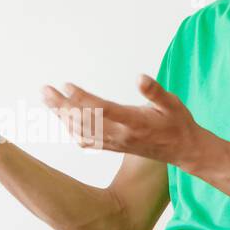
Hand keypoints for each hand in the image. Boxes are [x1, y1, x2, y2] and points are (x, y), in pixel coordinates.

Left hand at [41, 74, 209, 166]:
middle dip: (62, 105)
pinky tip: (62, 117)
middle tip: (45, 90)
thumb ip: (155, 92)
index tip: (67, 86)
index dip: (83, 99)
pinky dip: (71, 129)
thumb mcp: (172, 103)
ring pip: (81, 131)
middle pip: (85, 121)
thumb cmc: (178, 123)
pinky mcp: (112, 147)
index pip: (102, 110)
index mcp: (134, 123)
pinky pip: (86, 140)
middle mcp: (120, 135)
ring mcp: (115, 143)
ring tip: (48, 98)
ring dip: (62, 116)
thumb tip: (140, 78)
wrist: (183, 151)